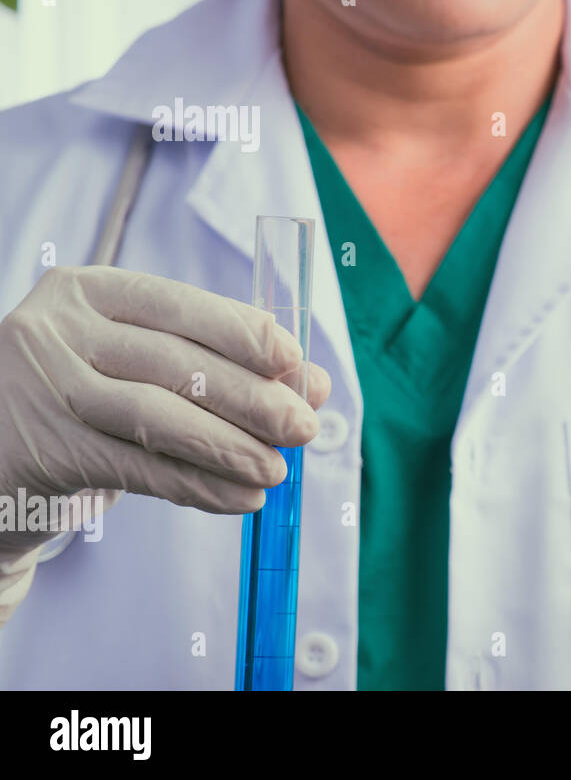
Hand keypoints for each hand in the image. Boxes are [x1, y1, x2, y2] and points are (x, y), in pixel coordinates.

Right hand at [0, 266, 330, 558]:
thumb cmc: (88, 399)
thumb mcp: (138, 364)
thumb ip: (218, 364)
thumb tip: (312, 385)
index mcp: (87, 291)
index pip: (179, 304)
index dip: (242, 332)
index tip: (295, 361)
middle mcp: (55, 331)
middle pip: (176, 363)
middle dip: (253, 398)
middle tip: (305, 427)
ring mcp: (40, 389)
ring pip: (158, 417)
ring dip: (230, 448)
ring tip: (278, 470)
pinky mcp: (40, 451)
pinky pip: (138, 469)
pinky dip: (198, 486)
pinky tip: (241, 499)